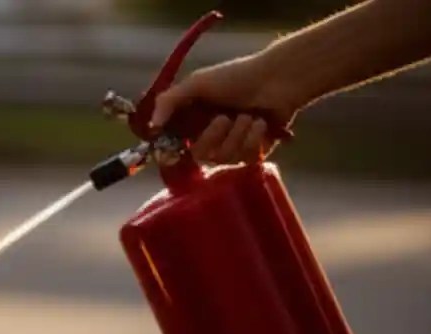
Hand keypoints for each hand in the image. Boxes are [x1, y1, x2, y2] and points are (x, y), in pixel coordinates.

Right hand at [150, 54, 301, 164]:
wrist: (278, 78)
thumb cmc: (237, 76)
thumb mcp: (197, 83)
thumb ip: (169, 101)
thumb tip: (152, 126)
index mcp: (192, 120)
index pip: (174, 145)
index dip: (173, 149)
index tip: (177, 144)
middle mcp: (209, 136)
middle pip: (199, 156)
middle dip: (213, 137)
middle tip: (225, 118)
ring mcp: (232, 146)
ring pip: (224, 158)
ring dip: (237, 135)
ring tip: (249, 116)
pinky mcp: (253, 152)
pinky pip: (245, 159)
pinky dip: (253, 139)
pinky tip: (261, 123)